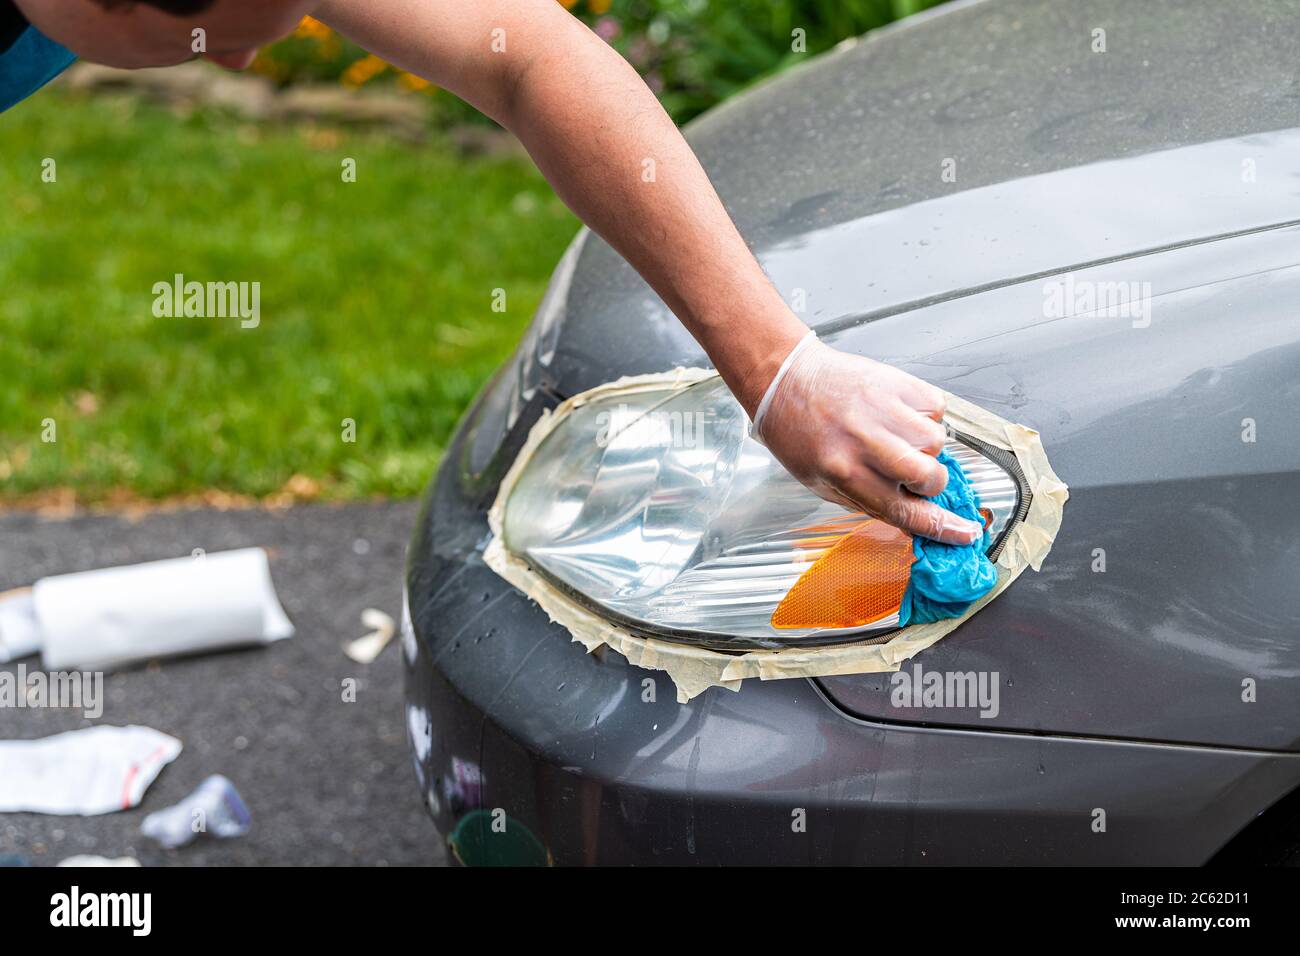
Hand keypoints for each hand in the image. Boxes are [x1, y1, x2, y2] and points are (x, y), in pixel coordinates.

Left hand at [753, 334, 983, 544]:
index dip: (942, 527)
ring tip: (895, 435)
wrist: (786, 379)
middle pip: (931, 477)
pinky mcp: (896, 382)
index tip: (965, 532)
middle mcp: (866, 443)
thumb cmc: (799, 433)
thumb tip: (913, 519)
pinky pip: (936, 407)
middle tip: (911, 473)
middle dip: (930, 483)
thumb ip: (869, 502)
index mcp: (844, 473)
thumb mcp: (822, 482)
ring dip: (925, 446)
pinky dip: (925, 414)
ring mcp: (883, 409)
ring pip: (938, 442)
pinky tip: (898, 413)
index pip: (905, 511)